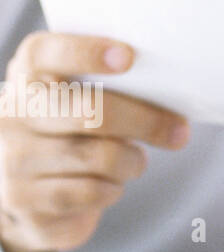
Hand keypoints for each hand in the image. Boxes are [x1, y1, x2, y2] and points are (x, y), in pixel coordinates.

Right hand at [0, 32, 189, 251]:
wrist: (34, 188)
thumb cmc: (75, 126)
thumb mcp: (82, 94)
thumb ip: (112, 82)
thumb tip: (173, 87)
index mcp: (29, 73)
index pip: (48, 52)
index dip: (87, 52)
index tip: (129, 57)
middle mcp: (12, 113)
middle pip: (90, 111)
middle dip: (145, 121)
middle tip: (179, 131)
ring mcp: (12, 158)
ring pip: (97, 156)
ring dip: (132, 161)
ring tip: (136, 161)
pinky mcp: (22, 199)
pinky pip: (88, 192)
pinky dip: (113, 189)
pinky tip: (111, 184)